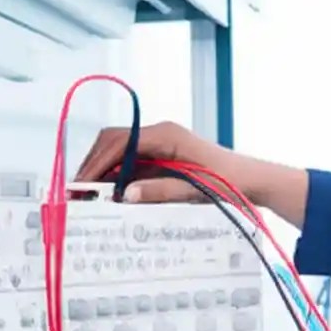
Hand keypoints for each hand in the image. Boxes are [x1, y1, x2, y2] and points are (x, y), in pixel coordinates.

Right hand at [74, 121, 240, 202]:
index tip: (83, 185)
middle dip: (93, 165)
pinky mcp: (161, 156)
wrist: (252, 180)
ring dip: (103, 171)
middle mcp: (159, 134)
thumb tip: (125, 196)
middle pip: (113, 142)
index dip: (98, 163)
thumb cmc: (229, 182)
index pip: (120, 143)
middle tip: (78, 193)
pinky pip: (130, 162)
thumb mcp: (194, 190)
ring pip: (118, 151)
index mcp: (166, 135)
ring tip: (89, 197)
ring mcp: (159, 144)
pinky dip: (117, 177)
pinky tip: (110, 195)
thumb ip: (160, 191)